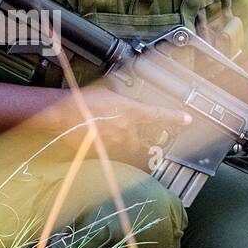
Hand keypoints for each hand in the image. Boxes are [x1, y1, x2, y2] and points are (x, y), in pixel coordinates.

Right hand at [71, 85, 190, 168]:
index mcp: (130, 112)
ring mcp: (115, 145)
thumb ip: (118, 96)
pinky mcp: (103, 155)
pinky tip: (94, 141)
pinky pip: (111, 154)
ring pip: (126, 149)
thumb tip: (122, 97)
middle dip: (138, 139)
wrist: (60, 119)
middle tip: (128, 133)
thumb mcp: (104, 91)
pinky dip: (106, 149)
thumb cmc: (79, 103)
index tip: (186, 120)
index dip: (174, 117)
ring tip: (106, 136)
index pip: (158, 114)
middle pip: (142, 140)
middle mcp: (126, 131)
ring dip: (121, 145)